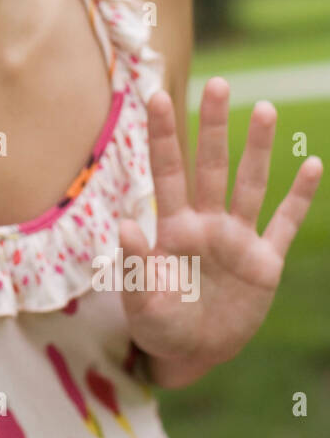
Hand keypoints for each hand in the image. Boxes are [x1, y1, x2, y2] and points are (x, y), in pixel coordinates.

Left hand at [117, 78, 321, 377]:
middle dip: (213, 127)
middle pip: (210, 166)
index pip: (166, 172)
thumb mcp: (141, 302)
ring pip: (249, 185)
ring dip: (258, 149)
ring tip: (264, 109)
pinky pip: (285, 224)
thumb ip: (134, 266)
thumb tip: (126, 225)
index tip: (155, 95)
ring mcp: (237, 239)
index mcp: (172, 228)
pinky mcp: (263, 263)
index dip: (162, 135)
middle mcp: (205, 224)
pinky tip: (312, 165)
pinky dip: (299, 198)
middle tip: (219, 83)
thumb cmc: (156, 325)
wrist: (189, 354)